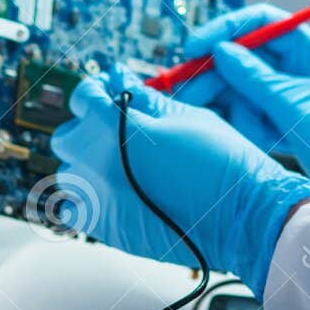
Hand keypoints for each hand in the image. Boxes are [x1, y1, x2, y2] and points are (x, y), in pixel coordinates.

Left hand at [50, 68, 309, 294]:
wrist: (241, 215)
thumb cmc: (222, 160)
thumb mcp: (187, 116)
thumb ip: (145, 98)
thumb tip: (121, 79)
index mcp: (115, 128)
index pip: (83, 96)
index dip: (99, 88)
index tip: (112, 90)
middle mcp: (95, 163)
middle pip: (67, 136)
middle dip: (88, 126)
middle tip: (118, 126)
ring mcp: (96, 200)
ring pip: (68, 173)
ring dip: (86, 162)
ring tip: (119, 161)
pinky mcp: (105, 229)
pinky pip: (72, 210)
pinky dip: (84, 200)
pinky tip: (111, 193)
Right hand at [174, 3, 309, 239]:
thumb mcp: (294, 107)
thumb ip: (254, 78)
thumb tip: (220, 49)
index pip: (263, 23)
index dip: (226, 30)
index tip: (194, 48)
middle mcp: (304, 66)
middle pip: (248, 58)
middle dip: (219, 78)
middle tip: (185, 94)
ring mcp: (295, 94)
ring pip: (247, 91)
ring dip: (240, 110)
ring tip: (254, 132)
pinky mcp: (289, 120)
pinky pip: (257, 115)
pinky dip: (253, 127)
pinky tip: (265, 141)